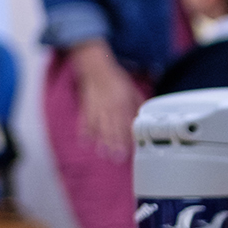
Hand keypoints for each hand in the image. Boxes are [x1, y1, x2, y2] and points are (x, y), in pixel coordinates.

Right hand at [71, 40, 140, 160]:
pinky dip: (84, 132)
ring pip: (99, 128)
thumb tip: (144, 119)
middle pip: (112, 128)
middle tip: (117, 158)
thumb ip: (138, 105)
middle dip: (114, 144)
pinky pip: (84, 122)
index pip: (126, 123)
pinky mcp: (86, 108)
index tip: (130, 148)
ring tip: (102, 154)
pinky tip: (85, 143)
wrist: (96, 68)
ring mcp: (96, 108)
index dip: (128, 136)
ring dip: (100, 142)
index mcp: (122, 103)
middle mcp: (109, 107)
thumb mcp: (133, 91)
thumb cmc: (116, 80)